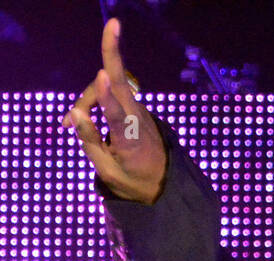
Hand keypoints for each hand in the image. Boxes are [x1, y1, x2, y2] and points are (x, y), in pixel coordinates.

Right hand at [61, 18, 166, 204]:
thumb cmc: (133, 180)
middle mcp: (137, 119)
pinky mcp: (133, 106)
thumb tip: (76, 115)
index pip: (119, 117)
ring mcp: (137, 109)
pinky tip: (79, 118)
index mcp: (132, 142)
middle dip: (113, 53)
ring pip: (108, 87)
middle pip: (121, 82)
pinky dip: (93, 100)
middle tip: (113, 24)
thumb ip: (91, 141)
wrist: (163, 182)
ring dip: (87, 97)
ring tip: (68, 123)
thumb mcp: (109, 172)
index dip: (107, 98)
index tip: (102, 77)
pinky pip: (109, 93)